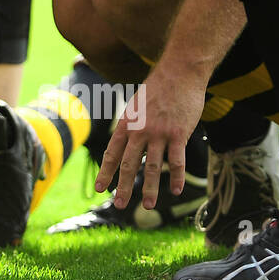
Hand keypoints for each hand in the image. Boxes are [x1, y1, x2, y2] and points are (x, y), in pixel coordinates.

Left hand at [95, 70, 205, 209]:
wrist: (178, 73)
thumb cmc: (158, 89)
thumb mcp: (137, 106)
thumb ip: (133, 125)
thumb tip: (129, 142)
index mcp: (127, 124)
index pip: (112, 153)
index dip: (106, 172)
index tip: (100, 189)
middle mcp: (139, 131)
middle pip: (129, 164)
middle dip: (123, 187)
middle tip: (119, 205)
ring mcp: (159, 133)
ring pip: (152, 167)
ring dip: (149, 188)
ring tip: (147, 206)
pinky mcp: (178, 134)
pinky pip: (177, 161)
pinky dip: (176, 177)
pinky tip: (175, 190)